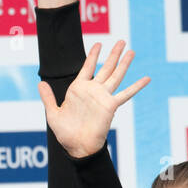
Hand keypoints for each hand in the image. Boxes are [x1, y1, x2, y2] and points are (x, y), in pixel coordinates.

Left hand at [39, 41, 148, 158]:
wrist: (77, 147)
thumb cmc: (66, 133)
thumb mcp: (53, 113)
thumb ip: (48, 98)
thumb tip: (41, 83)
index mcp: (78, 89)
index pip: (88, 67)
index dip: (93, 55)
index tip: (98, 44)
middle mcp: (93, 90)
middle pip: (106, 67)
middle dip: (113, 54)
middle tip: (121, 41)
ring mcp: (103, 97)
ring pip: (116, 75)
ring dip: (124, 63)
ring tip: (132, 51)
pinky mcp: (110, 106)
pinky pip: (126, 94)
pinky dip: (136, 86)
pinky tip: (146, 78)